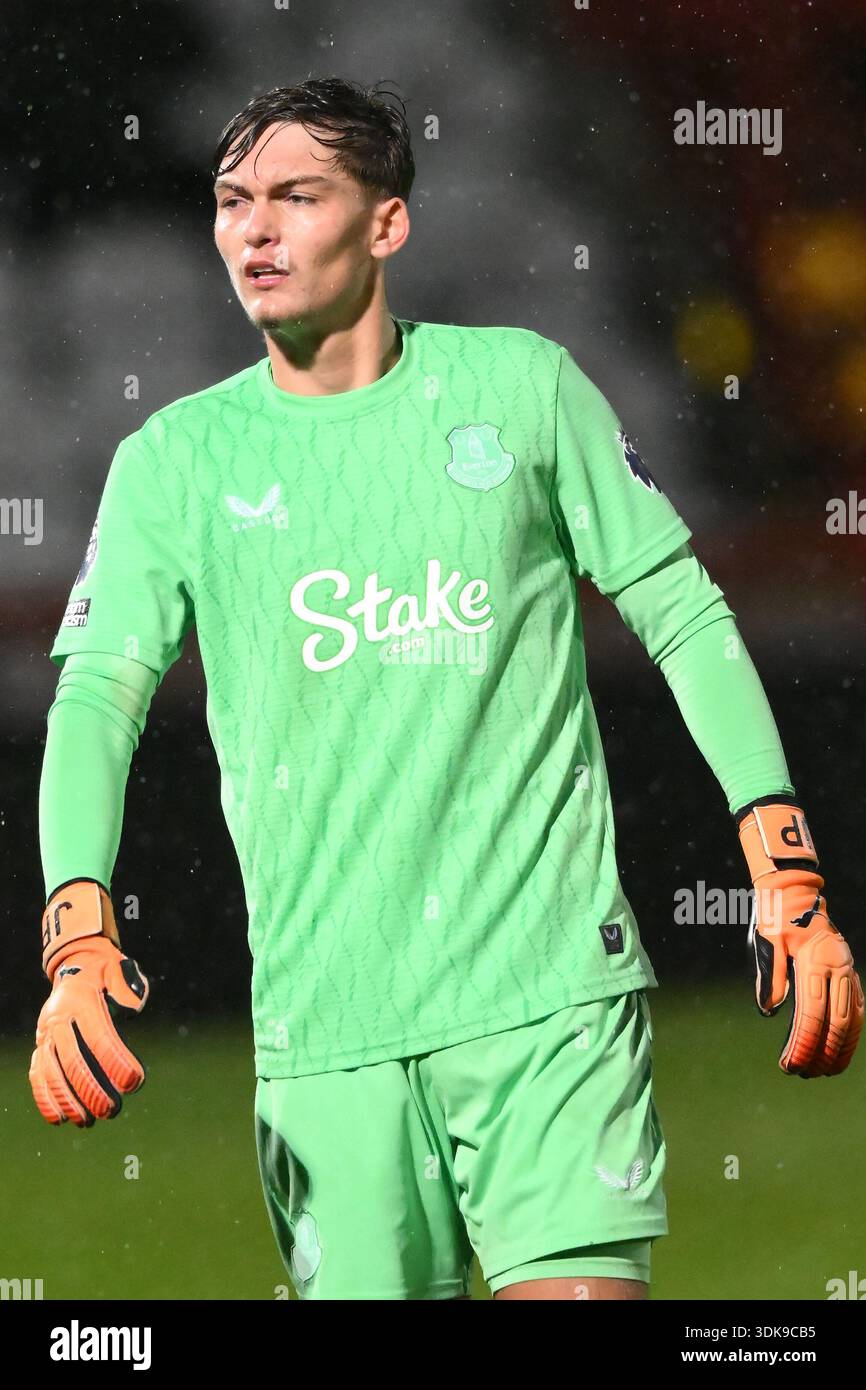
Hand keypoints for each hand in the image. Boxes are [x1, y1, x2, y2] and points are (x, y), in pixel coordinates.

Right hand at [29, 880, 148, 1124]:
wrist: (76, 963)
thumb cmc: (106, 972)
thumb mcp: (120, 971)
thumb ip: (126, 989)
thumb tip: (132, 1009)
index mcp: (80, 1000)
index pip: (99, 1036)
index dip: (116, 1062)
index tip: (134, 1083)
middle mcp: (58, 1018)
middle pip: (71, 1060)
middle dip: (91, 1089)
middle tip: (111, 1110)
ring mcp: (45, 1033)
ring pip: (50, 1072)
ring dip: (67, 1100)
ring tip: (88, 1121)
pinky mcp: (40, 1044)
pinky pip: (37, 1075)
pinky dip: (46, 1098)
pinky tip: (59, 1119)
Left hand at [748, 867, 862, 1076]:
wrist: (795, 892)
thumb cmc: (777, 916)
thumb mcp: (767, 940)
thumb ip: (770, 975)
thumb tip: (769, 1010)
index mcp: (816, 961)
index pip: (812, 1013)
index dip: (803, 1043)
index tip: (791, 1064)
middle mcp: (838, 968)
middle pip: (837, 1023)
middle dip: (822, 1053)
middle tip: (804, 1073)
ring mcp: (848, 971)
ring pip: (853, 1020)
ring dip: (841, 1049)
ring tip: (825, 1071)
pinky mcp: (850, 973)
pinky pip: (857, 1009)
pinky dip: (852, 1034)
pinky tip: (842, 1050)